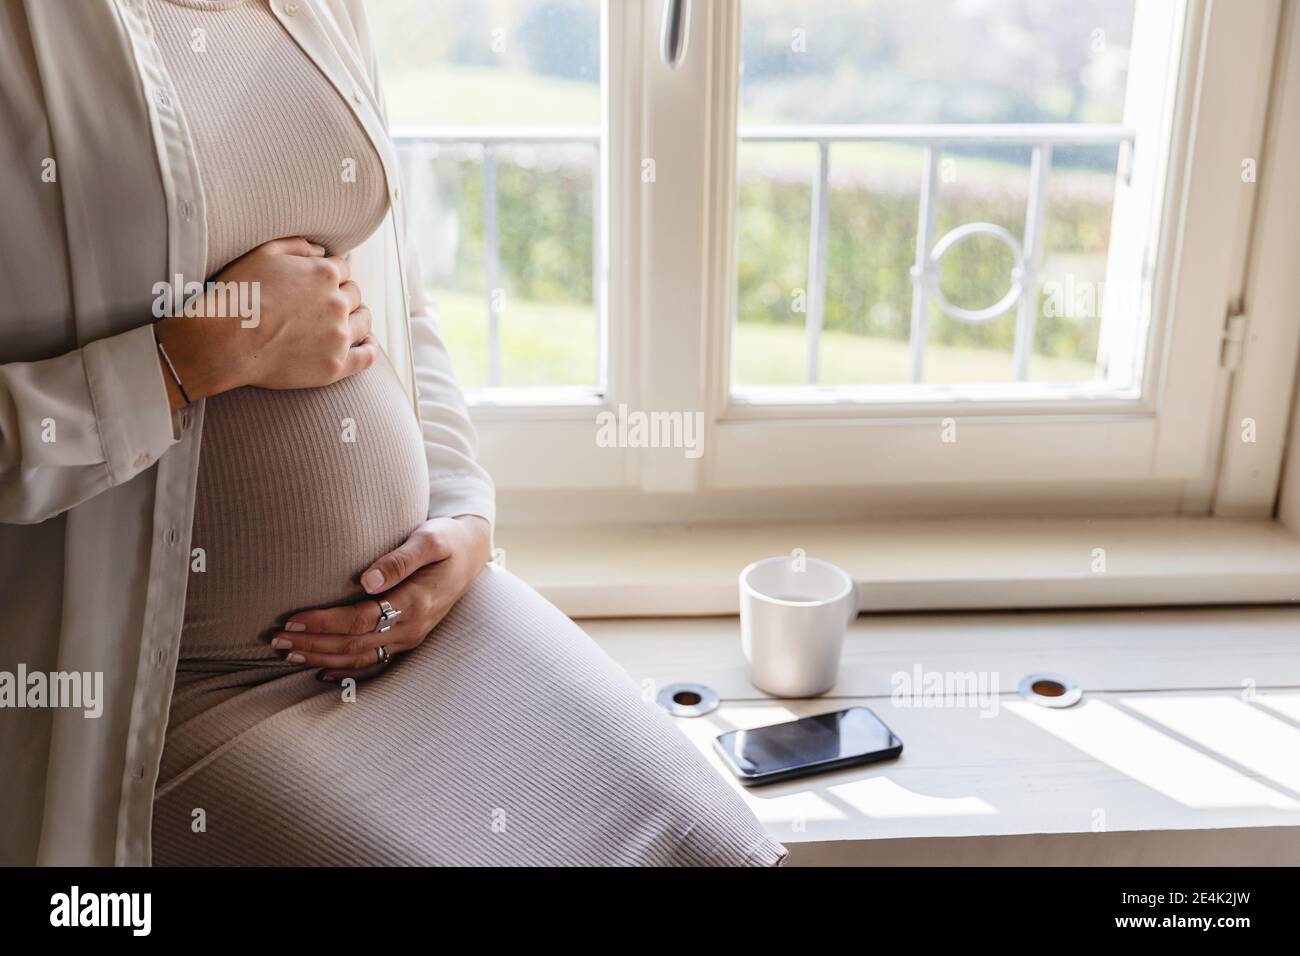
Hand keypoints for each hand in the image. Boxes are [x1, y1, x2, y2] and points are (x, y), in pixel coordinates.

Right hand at [154, 237, 378, 408]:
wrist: (225, 342)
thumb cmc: (239, 295)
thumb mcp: (263, 254)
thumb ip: (297, 246)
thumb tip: (322, 251)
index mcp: (324, 274)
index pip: (340, 269)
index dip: (329, 275)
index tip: (317, 284)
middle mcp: (337, 303)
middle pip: (353, 295)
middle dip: (342, 296)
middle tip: (324, 305)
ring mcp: (339, 336)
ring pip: (363, 321)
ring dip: (357, 318)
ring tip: (345, 322)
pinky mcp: (335, 365)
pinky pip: (367, 356)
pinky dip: (369, 348)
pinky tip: (366, 344)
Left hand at [268, 515, 492, 681]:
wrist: (472, 553)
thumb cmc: (447, 540)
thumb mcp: (430, 538)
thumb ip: (400, 559)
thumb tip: (367, 580)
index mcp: (416, 603)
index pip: (359, 620)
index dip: (323, 623)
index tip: (291, 619)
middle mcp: (412, 627)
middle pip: (354, 644)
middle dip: (313, 643)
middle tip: (276, 639)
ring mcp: (410, 636)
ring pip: (359, 657)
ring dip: (321, 657)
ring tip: (288, 652)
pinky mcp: (407, 637)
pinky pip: (373, 660)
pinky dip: (344, 669)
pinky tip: (320, 670)